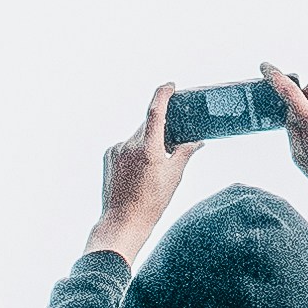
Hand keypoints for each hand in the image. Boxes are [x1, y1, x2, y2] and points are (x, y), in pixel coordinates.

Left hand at [91, 84, 189, 262]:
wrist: (122, 221)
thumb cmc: (152, 202)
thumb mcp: (174, 177)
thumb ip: (185, 153)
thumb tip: (198, 141)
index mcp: (148, 149)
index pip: (155, 112)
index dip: (163, 94)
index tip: (170, 86)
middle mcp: (129, 145)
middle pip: (148, 125)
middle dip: (161, 129)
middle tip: (172, 141)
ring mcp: (116, 149)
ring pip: (137, 136)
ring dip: (147, 143)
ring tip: (152, 167)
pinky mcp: (109, 155)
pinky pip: (126, 146)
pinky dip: (135, 151)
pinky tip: (138, 171)